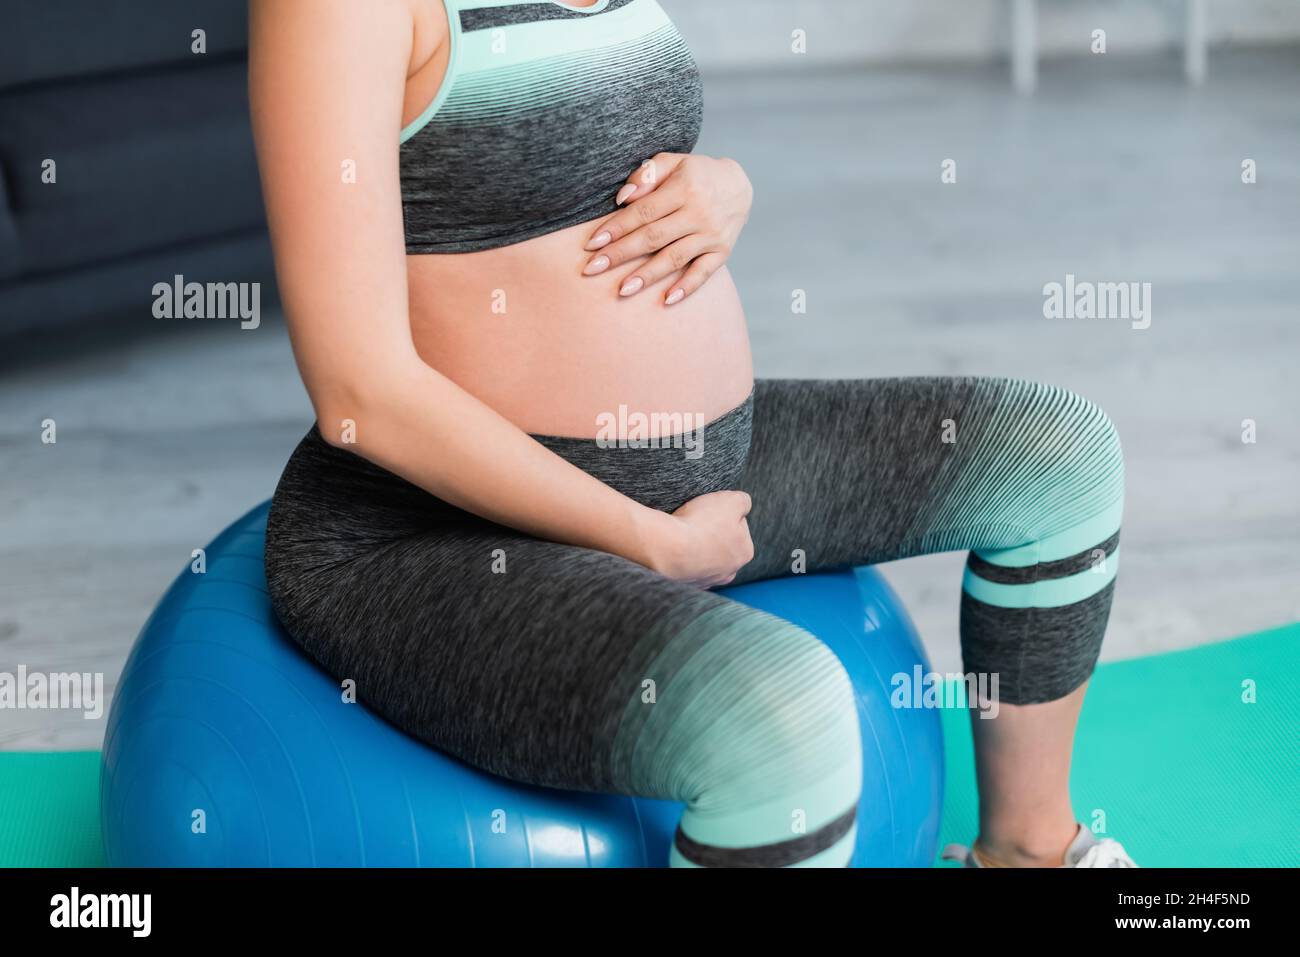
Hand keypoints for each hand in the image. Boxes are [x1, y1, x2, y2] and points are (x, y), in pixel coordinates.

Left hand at [581, 152, 752, 305]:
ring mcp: (711, 235)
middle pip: (653, 237)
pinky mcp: (723, 252)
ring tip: (622, 290)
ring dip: (648, 275)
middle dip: (620, 254)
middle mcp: (699, 213)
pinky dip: (687, 287)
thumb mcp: (674, 161)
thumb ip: (647, 174)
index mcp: (684, 188)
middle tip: (592, 269)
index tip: (591, 245)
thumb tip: (622, 199)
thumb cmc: (696, 174)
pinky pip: (704, 273)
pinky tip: (667, 301)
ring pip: (674, 258)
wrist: (738, 186)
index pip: (642, 212)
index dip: (615, 228)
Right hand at [636, 490, 754, 587]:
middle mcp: (729, 572)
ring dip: (696, 545)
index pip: (738, 525)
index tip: (710, 511)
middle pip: (721, 543)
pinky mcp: (685, 584)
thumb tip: (743, 505)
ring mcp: (706, 580)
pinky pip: (686, 566)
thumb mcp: (731, 501)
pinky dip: (682, 557)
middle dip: (712, 532)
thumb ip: (743, 501)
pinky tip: (675, 547)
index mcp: (745, 552)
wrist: (669, 548)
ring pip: (704, 556)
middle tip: (697, 521)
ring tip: (684, 533)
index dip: (724, 513)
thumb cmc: (703, 524)